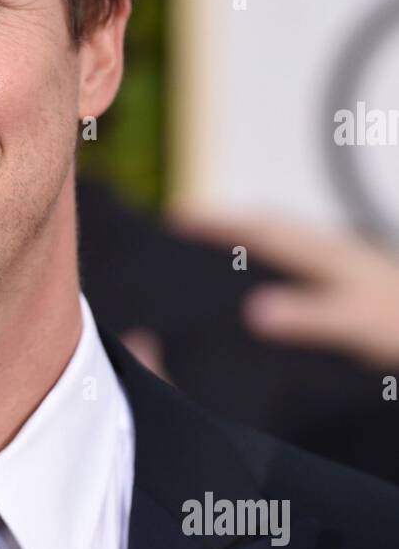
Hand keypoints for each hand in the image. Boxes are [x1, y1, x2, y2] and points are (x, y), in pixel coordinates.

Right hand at [169, 213, 398, 370]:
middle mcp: (344, 255)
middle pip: (279, 229)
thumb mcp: (362, 327)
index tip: (178, 221)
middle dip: (234, 224)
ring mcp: (358, 270)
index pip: (265, 231)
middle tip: (191, 228)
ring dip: (260, 243)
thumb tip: (254, 310)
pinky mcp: (369, 290)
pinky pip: (313, 267)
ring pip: (298, 245)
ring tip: (227, 253)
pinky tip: (285, 292)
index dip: (221, 224)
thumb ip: (311, 317)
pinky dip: (286, 268)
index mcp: (333, 258)